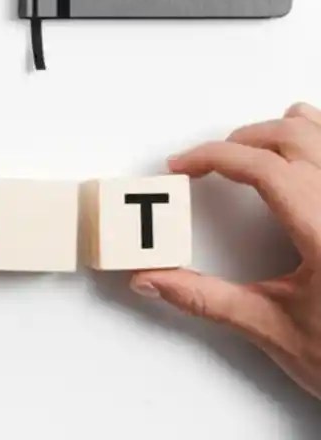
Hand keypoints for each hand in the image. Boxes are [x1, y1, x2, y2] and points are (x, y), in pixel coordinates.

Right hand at [133, 103, 320, 399]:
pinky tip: (311, 147)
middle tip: (211, 159)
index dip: (213, 157)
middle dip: (245, 139)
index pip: (263, 167)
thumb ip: (207, 299)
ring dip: (288, 129)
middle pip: (296, 138)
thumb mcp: (273, 329)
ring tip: (256, 142)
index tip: (184, 167)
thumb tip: (156, 281)